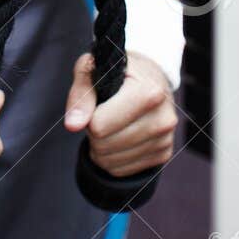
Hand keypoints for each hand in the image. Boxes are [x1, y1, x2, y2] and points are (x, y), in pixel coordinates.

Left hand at [63, 51, 176, 177]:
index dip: (88, 116)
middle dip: (94, 133)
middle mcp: (162, 118)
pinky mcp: (163, 154)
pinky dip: (112, 158)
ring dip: (101, 147)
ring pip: (111, 162)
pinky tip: (119, 137)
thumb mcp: (94, 68)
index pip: (100, 125)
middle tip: (102, 114)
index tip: (96, 104)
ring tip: (110, 124)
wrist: (152, 77)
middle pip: (104, 145)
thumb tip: (73, 125)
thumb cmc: (119, 71)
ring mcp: (165, 139)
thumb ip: (81, 94)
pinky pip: (121, 170)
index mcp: (149, 91)